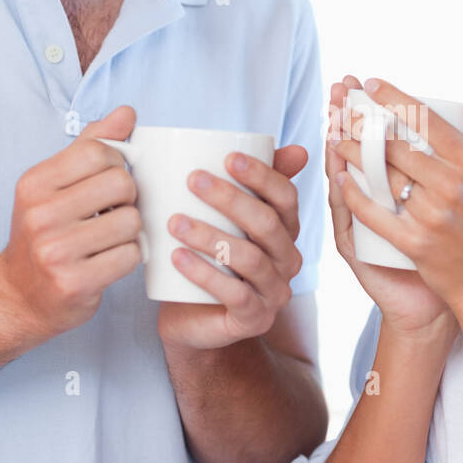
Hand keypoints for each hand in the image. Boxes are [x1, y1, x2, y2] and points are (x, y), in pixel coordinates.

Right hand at [0, 105, 142, 338]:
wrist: (19, 294)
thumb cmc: (46, 233)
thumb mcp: (56, 184)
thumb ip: (92, 145)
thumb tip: (127, 113)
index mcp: (35, 183)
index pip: (99, 151)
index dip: (117, 164)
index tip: (109, 180)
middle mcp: (40, 214)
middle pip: (122, 184)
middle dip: (128, 198)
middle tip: (113, 211)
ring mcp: (56, 251)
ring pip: (131, 222)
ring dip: (130, 231)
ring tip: (110, 237)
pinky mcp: (75, 282)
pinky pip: (130, 256)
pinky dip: (129, 258)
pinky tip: (109, 260)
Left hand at [156, 144, 306, 350]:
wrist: (189, 317)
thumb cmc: (206, 258)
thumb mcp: (219, 218)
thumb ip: (237, 181)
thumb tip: (271, 143)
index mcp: (285, 230)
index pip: (286, 197)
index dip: (262, 175)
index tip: (226, 157)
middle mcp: (288, 259)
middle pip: (267, 224)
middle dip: (231, 199)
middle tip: (192, 180)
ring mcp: (275, 292)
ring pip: (249, 258)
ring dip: (211, 236)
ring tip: (175, 221)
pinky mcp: (254, 319)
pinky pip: (235, 295)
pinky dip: (205, 275)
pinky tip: (178, 257)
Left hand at [332, 78, 462, 318]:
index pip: (427, 120)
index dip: (395, 99)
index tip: (371, 85)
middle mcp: (451, 186)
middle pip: (396, 145)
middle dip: (363, 123)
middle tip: (341, 109)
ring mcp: (432, 215)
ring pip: (381, 175)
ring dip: (352, 153)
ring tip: (334, 136)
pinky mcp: (415, 242)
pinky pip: (375, 213)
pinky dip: (353, 195)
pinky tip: (338, 178)